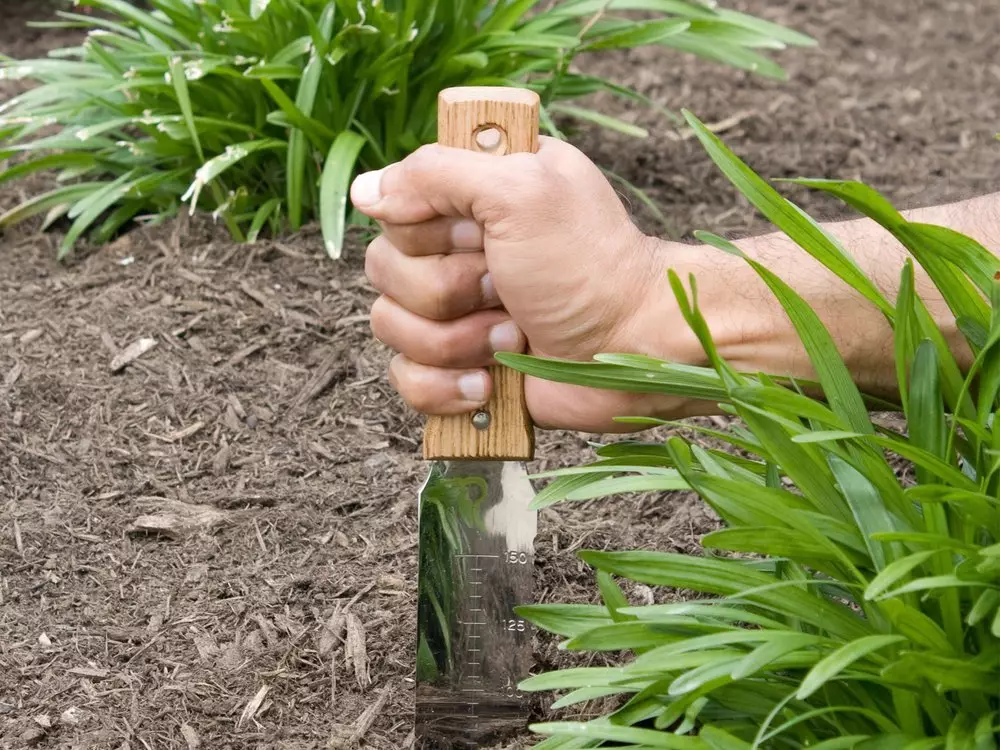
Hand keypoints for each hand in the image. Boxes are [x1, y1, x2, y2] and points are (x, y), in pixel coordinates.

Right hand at [350, 137, 708, 432]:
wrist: (633, 352)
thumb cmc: (589, 266)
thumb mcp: (520, 191)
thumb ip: (436, 174)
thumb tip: (366, 194)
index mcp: (471, 197)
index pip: (394, 209)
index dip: (431, 234)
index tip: (483, 240)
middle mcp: (457, 251)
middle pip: (385, 271)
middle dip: (448, 292)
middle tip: (507, 290)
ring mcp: (456, 312)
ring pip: (390, 328)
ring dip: (456, 341)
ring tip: (513, 339)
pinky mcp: (459, 368)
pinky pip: (407, 380)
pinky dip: (447, 387)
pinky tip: (490, 384)